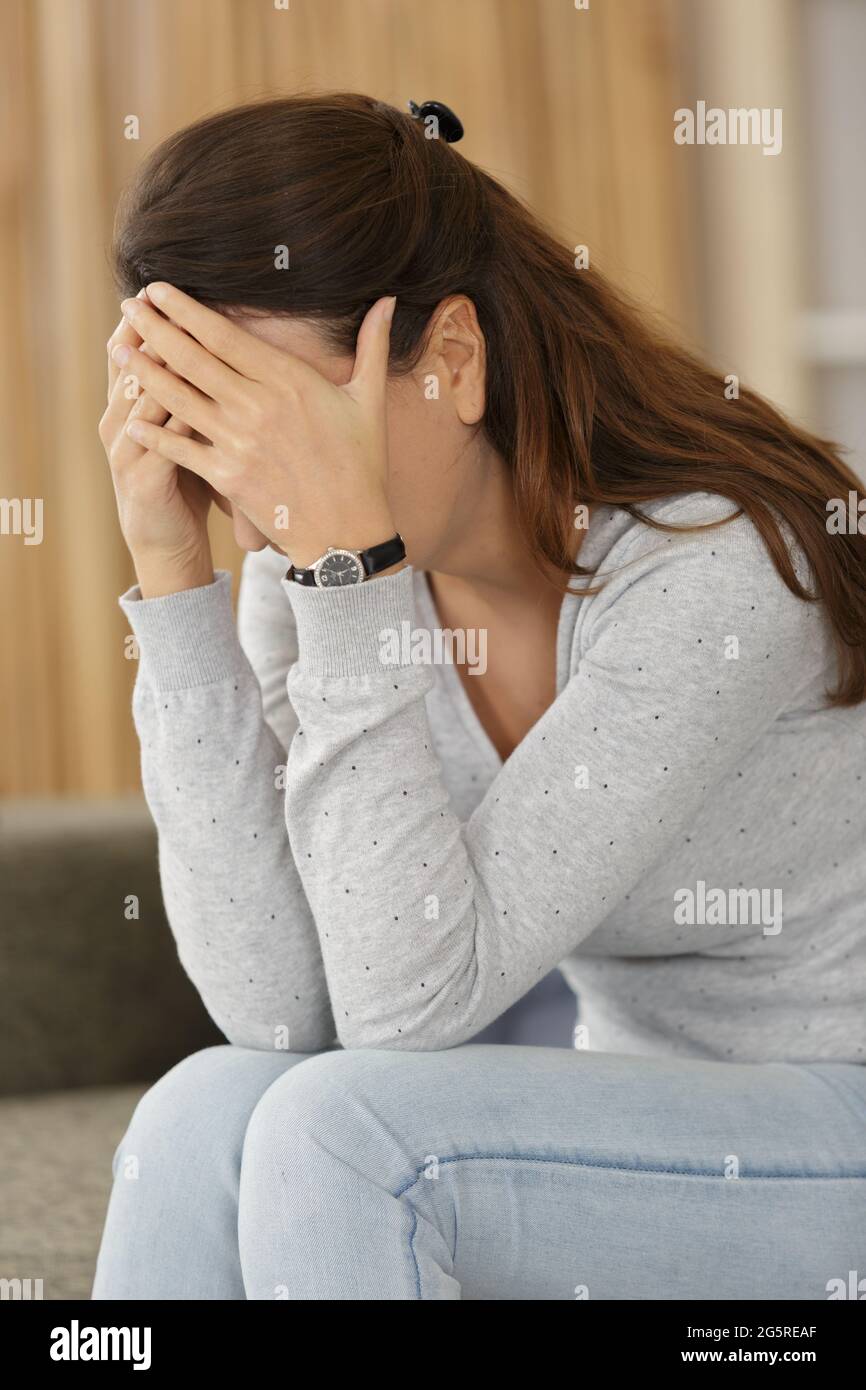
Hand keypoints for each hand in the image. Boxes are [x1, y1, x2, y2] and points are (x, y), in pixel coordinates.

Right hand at [100, 299, 214, 596]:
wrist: (167, 544)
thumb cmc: (183, 483)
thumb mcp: (188, 433)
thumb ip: (197, 392)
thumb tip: (219, 344)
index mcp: (130, 406)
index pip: (133, 350)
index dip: (146, 321)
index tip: (165, 289)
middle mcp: (119, 422)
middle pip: (130, 363)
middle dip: (148, 331)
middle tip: (163, 299)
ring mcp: (126, 450)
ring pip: (140, 397)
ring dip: (158, 367)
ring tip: (177, 337)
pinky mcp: (142, 480)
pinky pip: (159, 442)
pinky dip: (176, 419)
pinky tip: (196, 401)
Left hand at [114, 283, 399, 567]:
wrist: (350, 533)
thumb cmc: (362, 466)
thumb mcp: (369, 402)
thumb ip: (372, 347)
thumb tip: (390, 300)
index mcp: (289, 382)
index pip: (226, 336)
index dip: (187, 310)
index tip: (160, 288)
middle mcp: (258, 407)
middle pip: (194, 359)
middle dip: (156, 328)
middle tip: (128, 303)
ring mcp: (240, 443)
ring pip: (180, 399)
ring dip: (144, 371)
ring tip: (118, 346)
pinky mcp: (228, 478)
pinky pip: (181, 449)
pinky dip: (153, 433)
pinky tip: (130, 415)